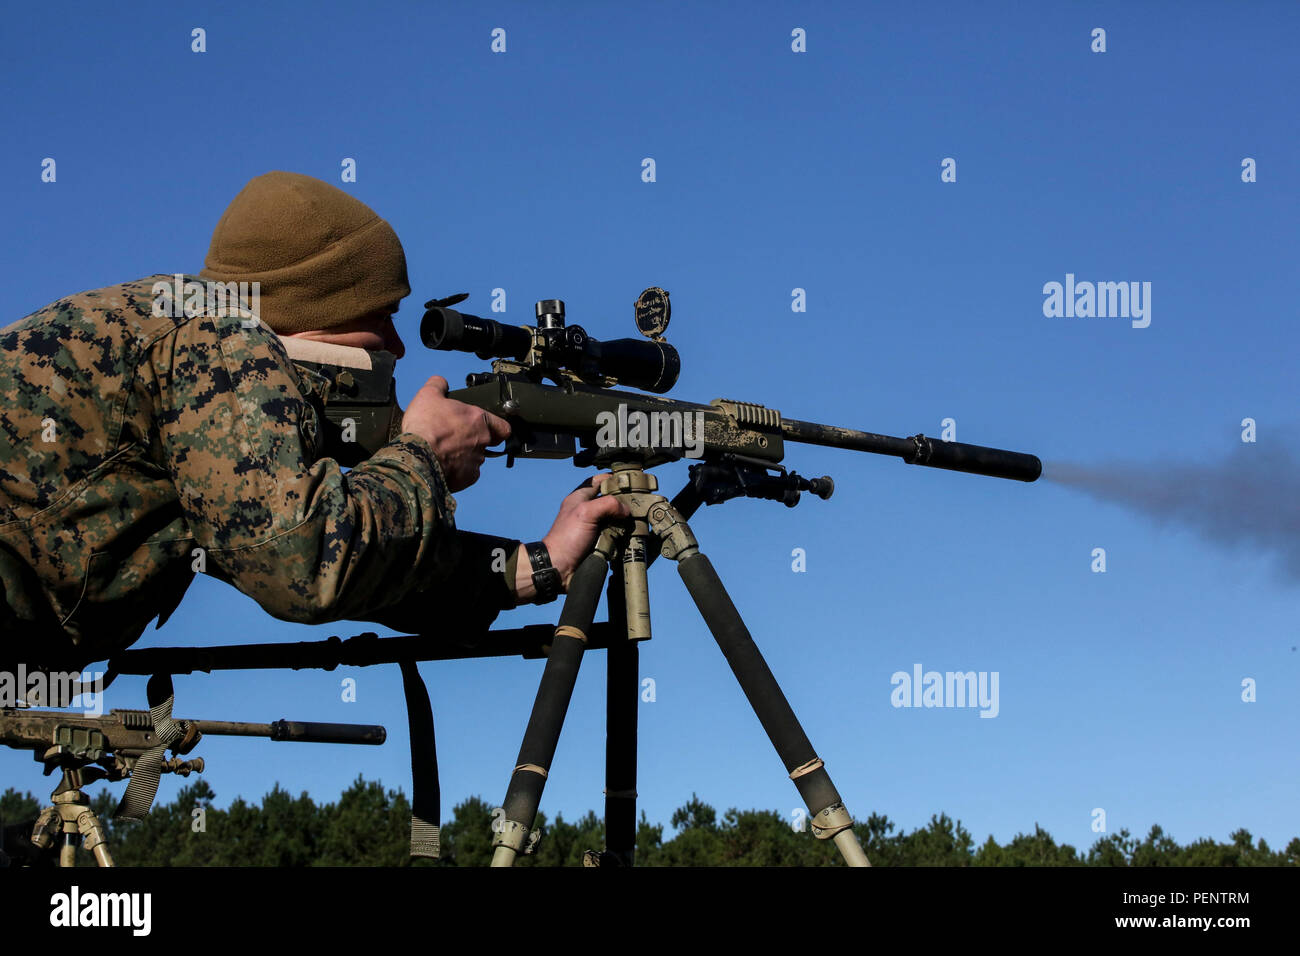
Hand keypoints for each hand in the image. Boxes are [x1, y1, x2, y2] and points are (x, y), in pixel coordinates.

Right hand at [401, 376, 509, 491]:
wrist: (418, 457)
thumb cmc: (425, 426)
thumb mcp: (428, 395)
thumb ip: (438, 385)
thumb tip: (440, 382)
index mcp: (478, 419)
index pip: (503, 426)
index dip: (496, 427)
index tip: (486, 427)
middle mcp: (482, 441)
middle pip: (488, 442)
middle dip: (475, 440)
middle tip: (458, 438)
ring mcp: (476, 460)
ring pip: (476, 458)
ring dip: (464, 455)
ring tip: (444, 452)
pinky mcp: (467, 477)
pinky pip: (466, 473)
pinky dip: (457, 470)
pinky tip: (442, 465)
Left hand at [516, 475, 629, 597]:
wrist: (560, 568)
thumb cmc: (566, 538)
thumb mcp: (586, 512)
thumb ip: (608, 504)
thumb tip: (626, 510)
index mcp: (581, 498)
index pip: (599, 481)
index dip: (613, 479)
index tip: (629, 481)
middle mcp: (588, 510)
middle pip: (610, 500)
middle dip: (624, 501)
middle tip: (639, 502)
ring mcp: (594, 526)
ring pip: (615, 518)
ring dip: (625, 520)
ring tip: (638, 519)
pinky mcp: (599, 541)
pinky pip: (616, 534)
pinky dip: (623, 535)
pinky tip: (632, 534)